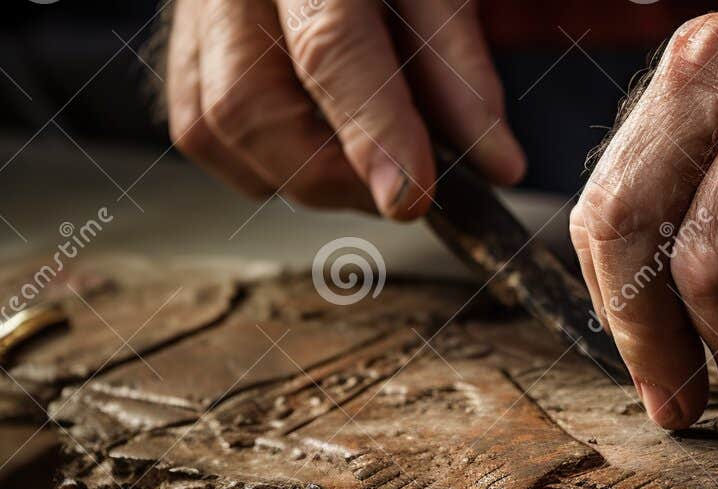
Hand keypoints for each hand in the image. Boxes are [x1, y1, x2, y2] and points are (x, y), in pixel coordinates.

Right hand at [162, 0, 524, 218]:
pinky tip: (317, 138)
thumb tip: (495, 161)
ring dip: (302, 172)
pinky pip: (201, 129)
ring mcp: (191, 11)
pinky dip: (266, 159)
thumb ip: (458, 65)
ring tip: (367, 155)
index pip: (331, 48)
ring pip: (216, 129)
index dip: (373, 131)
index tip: (409, 197)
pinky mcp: (179, 43)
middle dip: (337, 173)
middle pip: (251, 104)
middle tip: (405, 185)